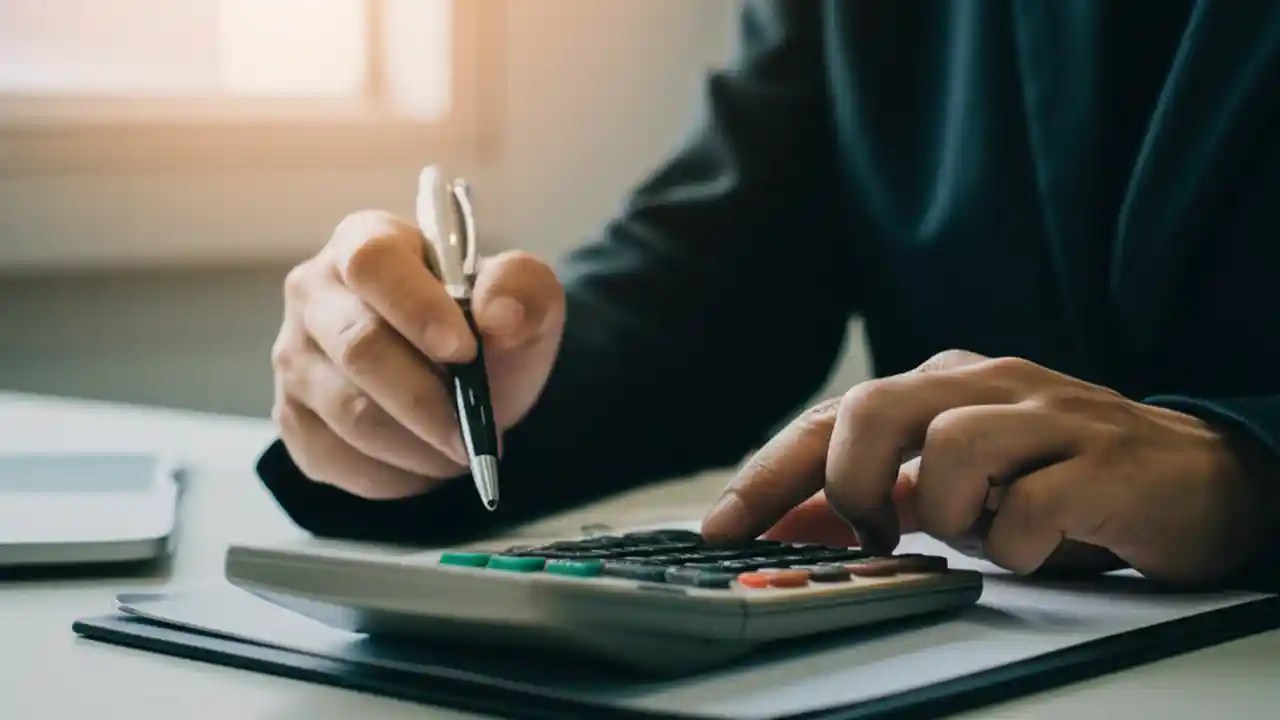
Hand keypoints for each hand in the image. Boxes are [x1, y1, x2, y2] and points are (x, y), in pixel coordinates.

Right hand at [271, 210, 564, 498]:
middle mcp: (314, 292)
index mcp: (366, 241)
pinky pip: (334, 457)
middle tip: (474, 433)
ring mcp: (295, 357)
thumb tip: (500, 317)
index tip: (465, 352)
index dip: (416, 307)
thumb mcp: (524, 297)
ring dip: (415, 445)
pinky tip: (426, 465)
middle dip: (426, 400)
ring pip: (347, 412)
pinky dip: (392, 475)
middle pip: (358, 347)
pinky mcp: (293, 417)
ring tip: (460, 451)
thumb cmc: (484, 327)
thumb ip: (522, 292)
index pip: (372, 263)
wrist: (467, 379)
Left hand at [702, 350, 1276, 583]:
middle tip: (871, 532)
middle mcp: (985, 384)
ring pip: (951, 448)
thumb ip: (877, 495)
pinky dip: (1015, 544)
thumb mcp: (953, 481)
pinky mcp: (1103, 461)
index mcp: (939, 385)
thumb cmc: (1051, 476)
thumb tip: (783, 530)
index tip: (721, 528)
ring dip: (945, 514)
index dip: (768, 475)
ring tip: (978, 531)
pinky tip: (1033, 545)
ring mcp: (1047, 416)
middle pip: (875, 407)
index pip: (829, 417)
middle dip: (848, 484)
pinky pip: (1031, 505)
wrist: (1191, 473)